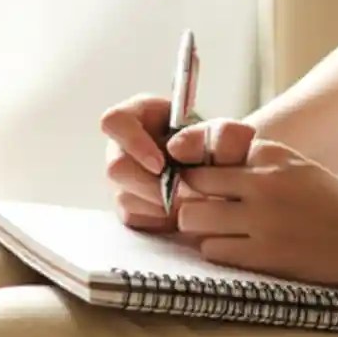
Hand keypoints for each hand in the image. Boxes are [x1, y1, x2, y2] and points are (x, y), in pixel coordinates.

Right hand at [100, 95, 253, 229]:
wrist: (219, 174)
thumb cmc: (215, 146)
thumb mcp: (223, 133)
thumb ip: (213, 133)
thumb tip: (175, 148)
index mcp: (138, 116)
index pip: (114, 121)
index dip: (133, 142)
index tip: (160, 164)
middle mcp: (122, 146)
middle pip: (116, 168)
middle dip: (150, 186)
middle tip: (181, 194)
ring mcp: (122, 178)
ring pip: (124, 197)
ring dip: (158, 205)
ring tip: (188, 202)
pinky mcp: (128, 206)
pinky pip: (134, 218)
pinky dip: (159, 220)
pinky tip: (180, 214)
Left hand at [178, 141, 337, 288]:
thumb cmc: (329, 203)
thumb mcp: (294, 166)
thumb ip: (254, 163)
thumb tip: (202, 166)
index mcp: (271, 155)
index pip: (207, 151)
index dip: (197, 168)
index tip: (199, 180)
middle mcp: (263, 182)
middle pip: (192, 183)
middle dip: (192, 197)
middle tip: (202, 208)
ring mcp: (262, 219)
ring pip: (193, 218)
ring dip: (199, 226)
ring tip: (216, 231)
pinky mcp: (264, 254)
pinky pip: (212, 249)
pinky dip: (216, 250)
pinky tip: (234, 248)